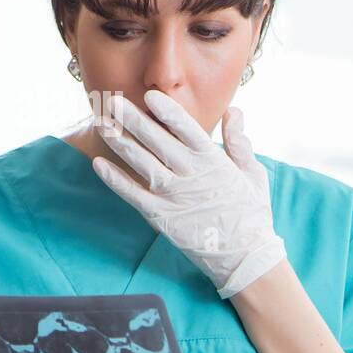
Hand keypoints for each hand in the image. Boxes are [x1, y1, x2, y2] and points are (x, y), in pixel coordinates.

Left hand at [92, 91, 286, 299]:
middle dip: (133, 119)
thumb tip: (234, 111)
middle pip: (157, 141)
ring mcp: (174, 197)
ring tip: (101, 123)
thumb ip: (239, 142)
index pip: (187, 129)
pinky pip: (133, 195)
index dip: (167, 111)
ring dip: (119, 143)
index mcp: (214, 161)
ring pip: (141, 163)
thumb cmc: (251, 213)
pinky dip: (115, 180)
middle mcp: (191, 175)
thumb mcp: (254, 174)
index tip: (150, 96)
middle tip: (112, 101)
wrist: (245, 256)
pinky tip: (99, 165)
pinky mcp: (161, 217)